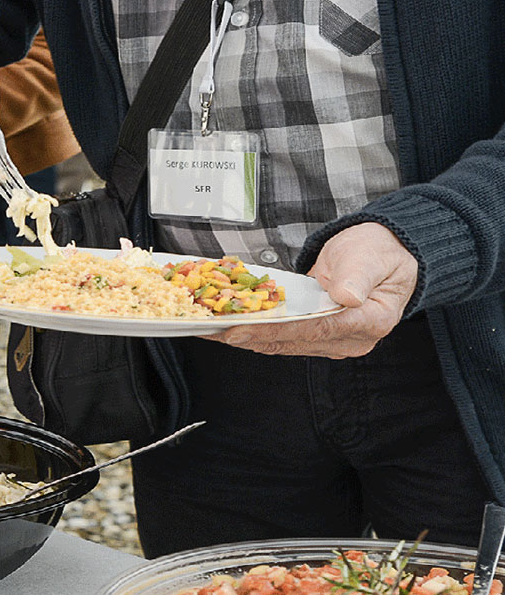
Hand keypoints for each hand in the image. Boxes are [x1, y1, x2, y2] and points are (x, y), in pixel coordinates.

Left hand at [209, 223, 418, 358]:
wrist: (381, 253)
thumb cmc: (378, 251)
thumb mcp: (370, 256)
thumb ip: (357, 276)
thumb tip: (346, 296)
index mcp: (371, 321)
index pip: (316, 329)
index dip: (276, 331)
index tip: (241, 330)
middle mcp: (351, 339)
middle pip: (293, 341)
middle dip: (250, 336)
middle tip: (212, 330)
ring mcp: (333, 341)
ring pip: (282, 343)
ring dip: (246, 336)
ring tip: (212, 329)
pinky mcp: (317, 336)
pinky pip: (282, 337)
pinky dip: (255, 331)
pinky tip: (228, 326)